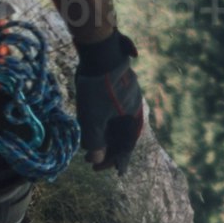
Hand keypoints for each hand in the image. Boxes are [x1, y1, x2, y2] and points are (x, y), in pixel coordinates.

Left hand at [71, 32, 147, 169]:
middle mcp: (132, 109)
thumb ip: (95, 142)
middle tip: (94, 161)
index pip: (125, 146)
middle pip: (122, 136)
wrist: (101, 52)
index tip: (102, 169)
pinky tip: (92, 123)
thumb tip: (95, 159)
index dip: (114, 160)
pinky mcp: (116, 87)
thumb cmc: (98, 89)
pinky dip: (103, 122)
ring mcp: (125, 97)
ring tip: (91, 144)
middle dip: (108, 150)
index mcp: (132, 118)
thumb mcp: (93, 119)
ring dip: (105, 136)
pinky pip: (112, 111)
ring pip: (116, 123)